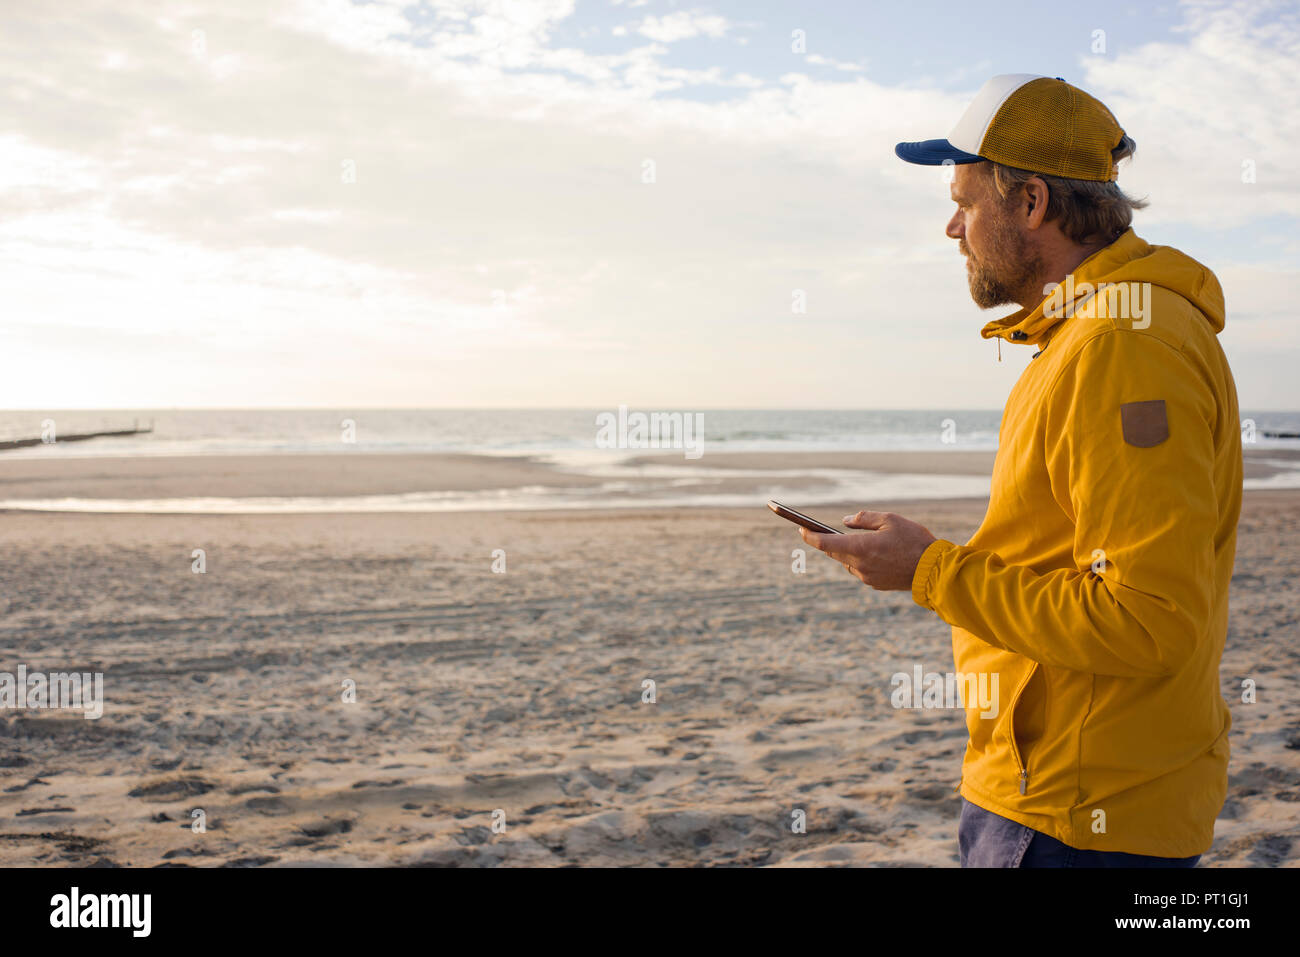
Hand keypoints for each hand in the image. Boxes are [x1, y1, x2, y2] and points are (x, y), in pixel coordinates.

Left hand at [798, 509, 936, 590]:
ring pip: (848, 562)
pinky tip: (875, 553)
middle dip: (828, 542)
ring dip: (848, 551)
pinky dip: (861, 560)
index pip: (825, 544)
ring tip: (860, 539)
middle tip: (823, 531)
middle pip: (834, 553)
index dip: (810, 536)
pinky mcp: (875, 584)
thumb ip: (864, 519)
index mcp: (860, 548)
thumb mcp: (890, 520)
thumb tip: (845, 522)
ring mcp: (866, 577)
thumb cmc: (913, 540)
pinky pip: (860, 570)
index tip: (801, 529)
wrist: (933, 570)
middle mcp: (859, 565)